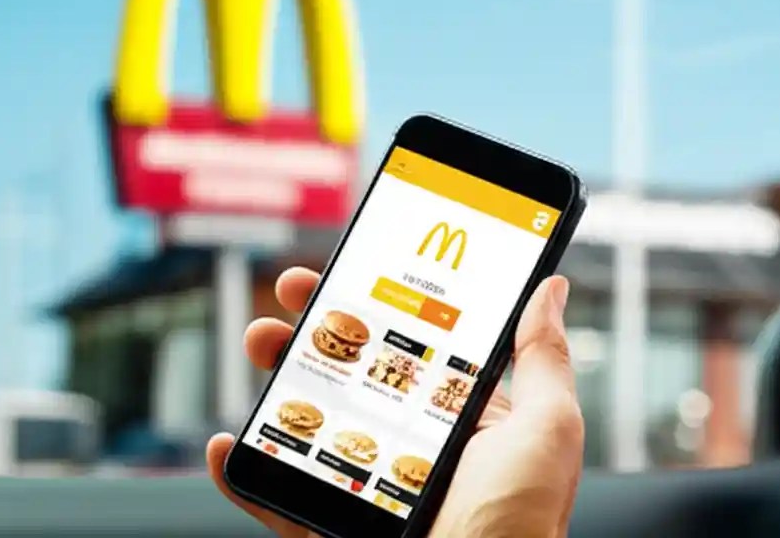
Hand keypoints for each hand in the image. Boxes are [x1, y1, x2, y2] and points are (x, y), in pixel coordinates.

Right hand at [206, 268, 584, 536]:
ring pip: (311, 426)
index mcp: (466, 423)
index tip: (355, 267)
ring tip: (262, 343)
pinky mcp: (334, 529)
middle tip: (292, 293)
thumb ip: (542, 358)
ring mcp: (370, 489)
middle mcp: (416, 451)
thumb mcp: (549, 427)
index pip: (418, 350)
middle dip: (318, 328)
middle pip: (354, 376)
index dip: (383, 306)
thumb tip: (551, 288)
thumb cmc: (526, 523)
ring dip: (277, 381)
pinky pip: (279, 499)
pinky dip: (245, 474)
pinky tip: (228, 445)